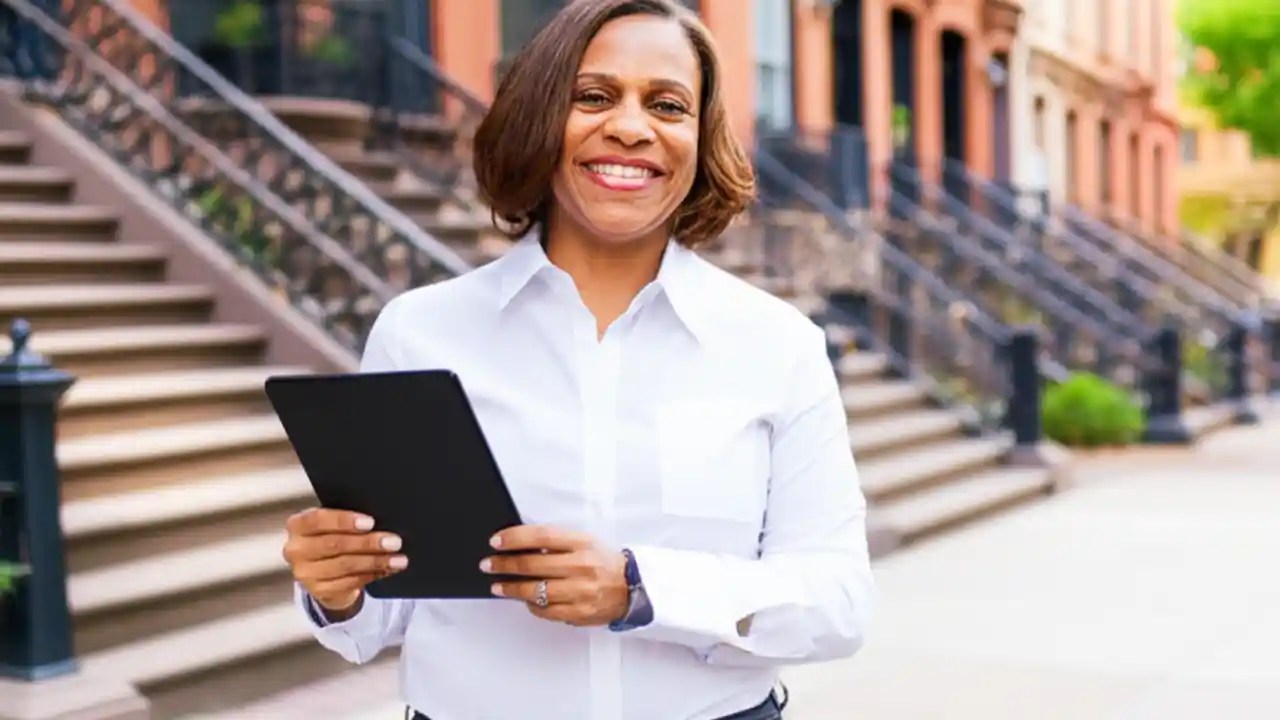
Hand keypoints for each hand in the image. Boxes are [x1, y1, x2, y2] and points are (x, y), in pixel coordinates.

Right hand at [282, 508, 407, 619]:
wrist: (324, 570)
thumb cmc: (334, 536)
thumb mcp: (333, 525)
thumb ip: (347, 520)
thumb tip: (382, 518)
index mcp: (297, 525)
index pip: (318, 519)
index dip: (344, 520)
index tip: (370, 522)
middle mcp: (296, 550)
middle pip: (335, 544)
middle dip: (368, 543)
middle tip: (394, 541)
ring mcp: (305, 573)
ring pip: (345, 565)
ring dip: (376, 561)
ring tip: (398, 558)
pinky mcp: (319, 591)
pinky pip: (350, 582)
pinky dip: (373, 574)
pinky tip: (389, 569)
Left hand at [481, 525, 628, 626]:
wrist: (632, 587)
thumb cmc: (603, 561)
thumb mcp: (584, 541)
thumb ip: (556, 542)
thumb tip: (519, 544)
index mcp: (582, 543)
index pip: (541, 536)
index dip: (515, 538)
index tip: (495, 542)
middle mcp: (581, 566)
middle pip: (532, 565)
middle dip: (504, 565)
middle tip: (487, 565)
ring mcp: (580, 591)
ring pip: (535, 591)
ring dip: (510, 589)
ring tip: (497, 586)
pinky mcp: (579, 612)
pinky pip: (546, 610)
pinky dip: (531, 605)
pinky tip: (523, 600)